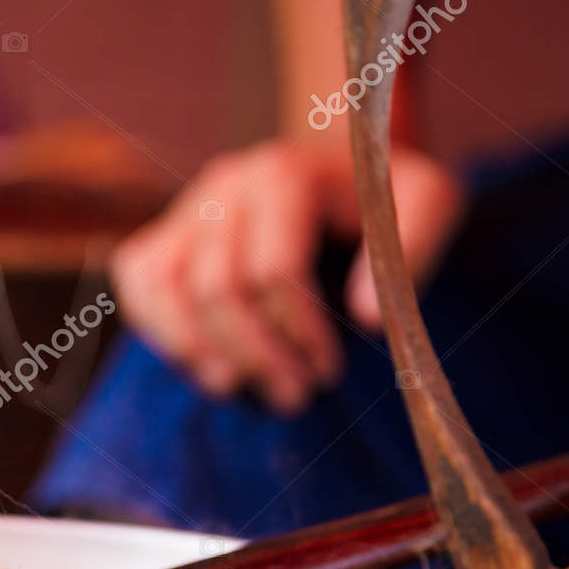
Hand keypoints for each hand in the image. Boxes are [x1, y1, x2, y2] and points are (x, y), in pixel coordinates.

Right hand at [109, 140, 464, 413]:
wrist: (342, 175)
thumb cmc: (385, 201)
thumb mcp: (429, 203)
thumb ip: (412, 245)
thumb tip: (365, 317)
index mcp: (285, 172)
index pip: (272, 268)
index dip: (299, 331)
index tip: (327, 372)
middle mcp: (226, 184)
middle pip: (217, 285)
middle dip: (256, 353)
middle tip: (294, 396)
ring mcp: (187, 209)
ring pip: (168, 288)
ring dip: (204, 352)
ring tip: (246, 387)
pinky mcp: (164, 233)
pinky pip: (139, 283)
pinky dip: (164, 332)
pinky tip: (208, 366)